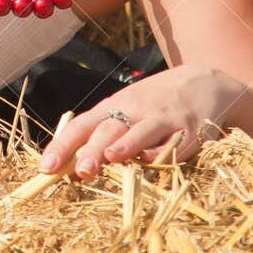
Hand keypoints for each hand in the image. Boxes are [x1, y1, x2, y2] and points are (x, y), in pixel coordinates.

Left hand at [36, 63, 237, 177]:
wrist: (206, 81)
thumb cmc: (156, 101)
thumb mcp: (126, 108)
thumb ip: (101, 134)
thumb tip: (70, 167)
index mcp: (115, 105)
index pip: (81, 125)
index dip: (63, 146)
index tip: (46, 168)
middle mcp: (137, 109)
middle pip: (110, 129)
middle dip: (94, 149)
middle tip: (79, 171)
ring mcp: (164, 118)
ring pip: (142, 132)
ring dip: (127, 145)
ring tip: (111, 158)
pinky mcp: (191, 130)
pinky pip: (175, 144)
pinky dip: (163, 152)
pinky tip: (153, 161)